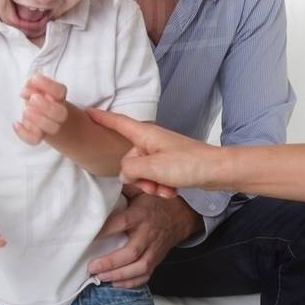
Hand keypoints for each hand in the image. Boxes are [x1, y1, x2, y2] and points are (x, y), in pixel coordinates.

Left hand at [14, 73, 68, 144]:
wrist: (39, 114)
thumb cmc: (35, 97)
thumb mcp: (33, 86)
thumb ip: (32, 84)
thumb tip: (29, 88)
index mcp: (57, 96)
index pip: (60, 90)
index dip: (48, 86)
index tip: (33, 81)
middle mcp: (57, 111)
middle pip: (61, 113)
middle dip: (45, 106)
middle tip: (32, 99)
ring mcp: (49, 125)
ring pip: (53, 128)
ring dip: (38, 119)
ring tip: (26, 111)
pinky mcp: (38, 135)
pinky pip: (35, 140)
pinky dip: (24, 133)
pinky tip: (16, 124)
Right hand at [86, 108, 222, 195]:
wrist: (217, 171)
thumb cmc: (189, 164)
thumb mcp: (153, 167)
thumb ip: (130, 169)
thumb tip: (124, 174)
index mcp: (146, 134)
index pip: (118, 123)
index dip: (101, 118)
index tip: (87, 112)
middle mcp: (152, 141)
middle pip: (130, 159)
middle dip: (138, 177)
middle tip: (153, 184)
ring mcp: (162, 153)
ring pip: (143, 172)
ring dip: (151, 185)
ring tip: (166, 189)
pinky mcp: (171, 165)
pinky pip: (156, 178)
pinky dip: (162, 187)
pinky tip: (172, 192)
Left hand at [88, 194, 200, 287]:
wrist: (181, 216)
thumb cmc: (155, 203)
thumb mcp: (141, 190)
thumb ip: (123, 189)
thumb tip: (101, 183)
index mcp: (140, 215)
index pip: (121, 223)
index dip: (104, 231)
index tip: (86, 237)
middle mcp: (148, 234)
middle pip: (131, 252)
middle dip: (110, 263)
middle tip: (92, 267)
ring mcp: (154, 249)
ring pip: (139, 267)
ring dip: (119, 276)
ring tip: (101, 277)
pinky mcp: (157, 259)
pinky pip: (147, 275)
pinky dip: (132, 283)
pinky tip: (117, 284)